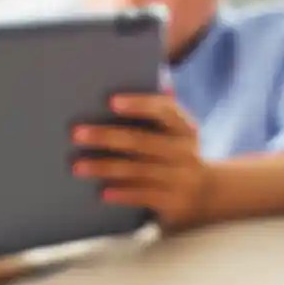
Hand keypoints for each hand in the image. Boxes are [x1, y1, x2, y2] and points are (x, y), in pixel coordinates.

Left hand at [72, 93, 209, 231]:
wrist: (206, 193)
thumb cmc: (177, 154)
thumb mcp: (177, 133)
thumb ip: (161, 110)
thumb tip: (153, 82)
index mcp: (185, 128)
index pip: (165, 111)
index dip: (139, 104)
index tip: (111, 101)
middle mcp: (185, 151)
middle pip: (142, 141)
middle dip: (107, 136)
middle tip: (77, 134)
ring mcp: (180, 178)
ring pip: (138, 170)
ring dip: (106, 167)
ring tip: (78, 166)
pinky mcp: (173, 202)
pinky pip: (143, 196)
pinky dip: (123, 193)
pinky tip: (103, 192)